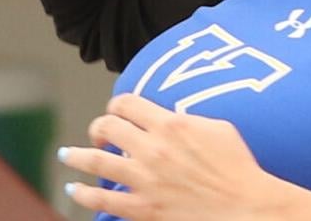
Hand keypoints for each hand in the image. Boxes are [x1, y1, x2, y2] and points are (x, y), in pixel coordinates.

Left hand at [59, 93, 292, 220]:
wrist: (243, 205)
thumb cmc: (237, 165)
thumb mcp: (218, 127)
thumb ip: (187, 121)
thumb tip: (171, 120)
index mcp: (171, 125)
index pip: (128, 103)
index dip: (118, 103)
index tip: (118, 109)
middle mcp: (152, 149)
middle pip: (107, 127)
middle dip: (99, 128)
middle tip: (100, 133)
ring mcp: (144, 179)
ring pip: (95, 162)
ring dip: (77, 156)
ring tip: (68, 155)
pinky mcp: (142, 207)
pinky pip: (102, 200)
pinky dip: (83, 193)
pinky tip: (74, 189)